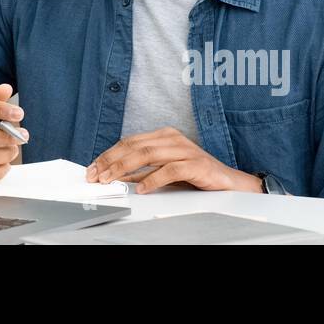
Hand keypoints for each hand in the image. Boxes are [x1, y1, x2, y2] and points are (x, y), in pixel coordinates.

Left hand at [85, 127, 262, 193]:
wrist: (230, 182)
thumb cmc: (196, 175)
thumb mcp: (164, 170)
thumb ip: (143, 170)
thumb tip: (116, 175)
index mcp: (164, 135)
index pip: (129, 142)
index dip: (109, 154)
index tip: (93, 167)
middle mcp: (172, 138)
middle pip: (135, 146)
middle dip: (111, 161)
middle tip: (96, 174)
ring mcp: (185, 149)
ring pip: (147, 155)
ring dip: (125, 168)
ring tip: (110, 179)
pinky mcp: (196, 164)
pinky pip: (170, 170)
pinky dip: (153, 179)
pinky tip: (141, 188)